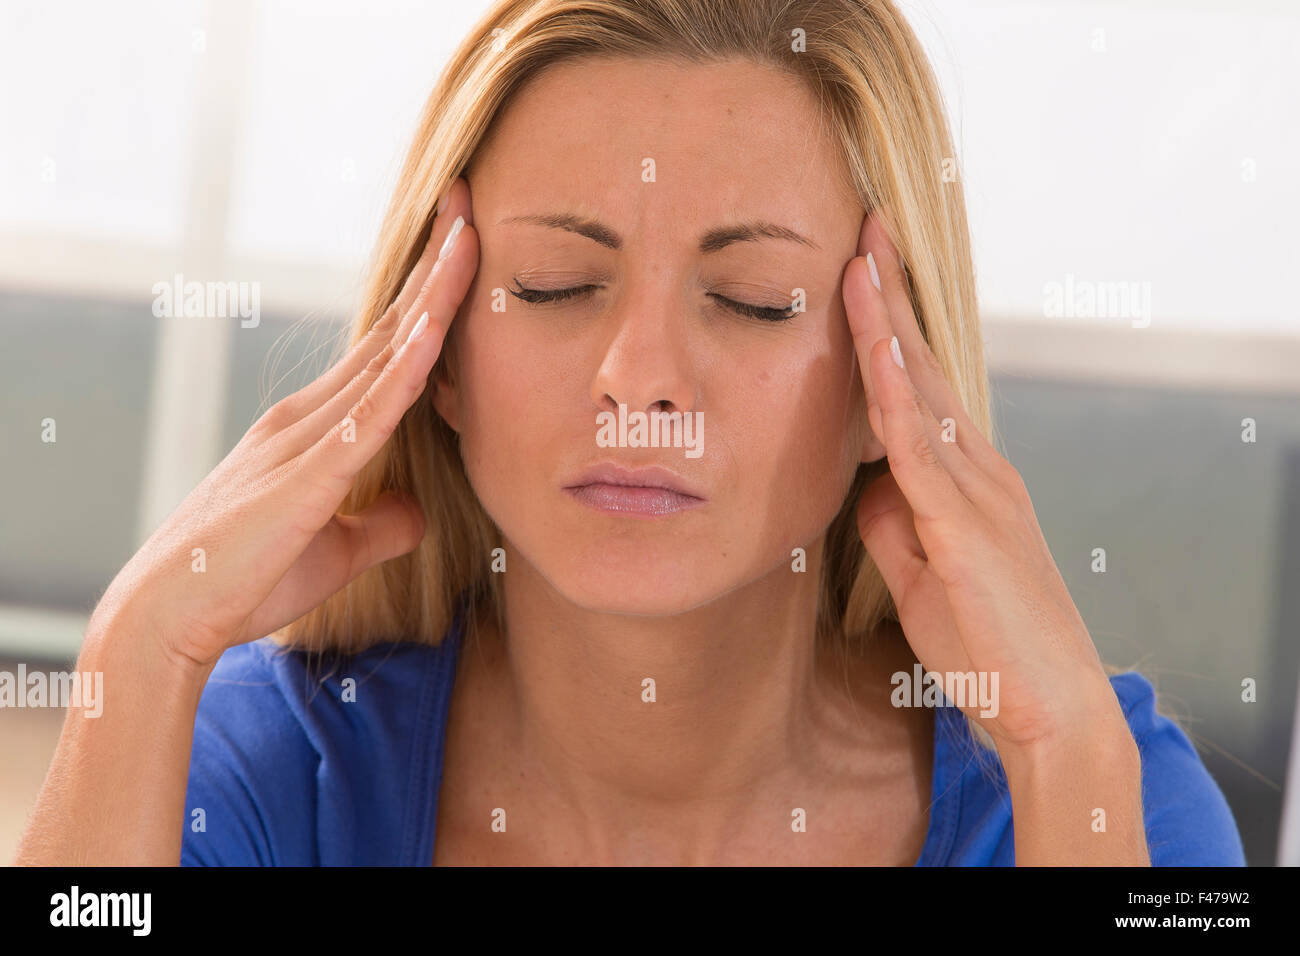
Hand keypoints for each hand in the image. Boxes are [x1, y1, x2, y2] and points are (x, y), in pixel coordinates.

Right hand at [93, 177, 479, 668]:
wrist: (171, 613)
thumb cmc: (246, 579)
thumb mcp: (335, 549)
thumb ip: (380, 523)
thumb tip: (418, 511)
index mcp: (318, 426)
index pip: (388, 350)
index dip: (429, 300)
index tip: (463, 250)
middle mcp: (311, 415)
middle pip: (390, 330)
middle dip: (435, 269)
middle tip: (470, 206)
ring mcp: (306, 437)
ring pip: (384, 356)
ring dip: (430, 298)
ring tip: (467, 238)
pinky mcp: (307, 474)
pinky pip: (366, 414)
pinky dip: (402, 370)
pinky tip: (431, 331)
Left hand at [842, 211, 1123, 757]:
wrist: (1047, 707)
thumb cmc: (986, 645)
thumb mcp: (919, 574)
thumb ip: (893, 521)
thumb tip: (862, 481)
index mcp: (966, 476)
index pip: (920, 385)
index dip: (888, 327)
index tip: (859, 271)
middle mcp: (977, 466)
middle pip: (924, 365)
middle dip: (890, 296)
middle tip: (864, 229)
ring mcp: (977, 488)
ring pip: (922, 388)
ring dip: (888, 321)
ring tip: (861, 256)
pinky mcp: (967, 522)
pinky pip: (922, 445)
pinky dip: (897, 391)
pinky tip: (876, 346)